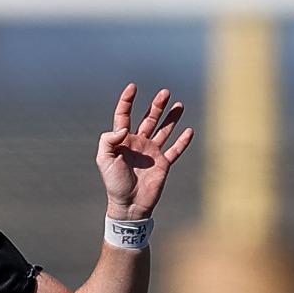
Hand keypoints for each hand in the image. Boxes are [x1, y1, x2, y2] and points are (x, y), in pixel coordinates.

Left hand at [97, 84, 193, 220]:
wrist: (129, 205)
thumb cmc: (114, 183)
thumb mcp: (104, 160)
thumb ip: (109, 140)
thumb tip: (124, 128)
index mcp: (122, 141)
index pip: (124, 116)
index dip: (127, 101)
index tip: (133, 87)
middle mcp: (138, 143)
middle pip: (148, 119)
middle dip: (157, 106)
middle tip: (165, 93)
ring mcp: (152, 153)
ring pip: (164, 131)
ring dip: (172, 118)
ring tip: (179, 104)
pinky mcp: (163, 164)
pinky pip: (175, 150)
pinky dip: (183, 142)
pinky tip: (189, 131)